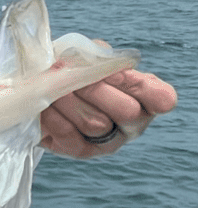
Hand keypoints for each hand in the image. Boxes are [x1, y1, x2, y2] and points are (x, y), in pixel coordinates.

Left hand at [40, 67, 176, 157]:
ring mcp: (107, 142)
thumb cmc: (76, 71)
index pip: (162, 99)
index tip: (116, 73)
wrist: (44, 93)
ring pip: (95, 124)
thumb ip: (97, 56)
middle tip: (73, 77)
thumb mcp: (91, 58)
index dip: (139, 85)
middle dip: (97, 90)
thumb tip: (88, 61)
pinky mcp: (80, 151)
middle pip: (126, 111)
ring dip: (70, 101)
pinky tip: (45, 106)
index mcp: (145, 99)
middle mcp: (132, 125)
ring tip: (51, 86)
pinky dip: (55, 117)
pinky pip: (70, 136)